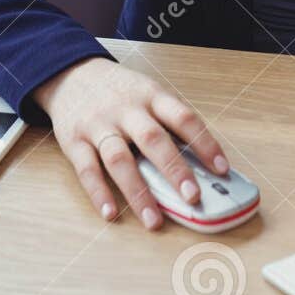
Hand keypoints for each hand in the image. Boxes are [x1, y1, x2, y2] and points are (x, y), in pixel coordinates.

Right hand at [31, 56, 229, 230]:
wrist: (72, 73)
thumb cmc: (119, 90)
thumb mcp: (147, 92)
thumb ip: (167, 122)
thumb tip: (198, 163)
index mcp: (151, 96)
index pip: (184, 118)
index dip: (205, 143)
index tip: (222, 169)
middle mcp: (127, 110)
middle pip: (153, 139)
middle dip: (175, 170)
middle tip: (193, 198)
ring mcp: (99, 125)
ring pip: (120, 159)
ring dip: (138, 192)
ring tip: (154, 221)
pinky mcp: (75, 141)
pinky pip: (87, 169)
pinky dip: (99, 193)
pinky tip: (111, 213)